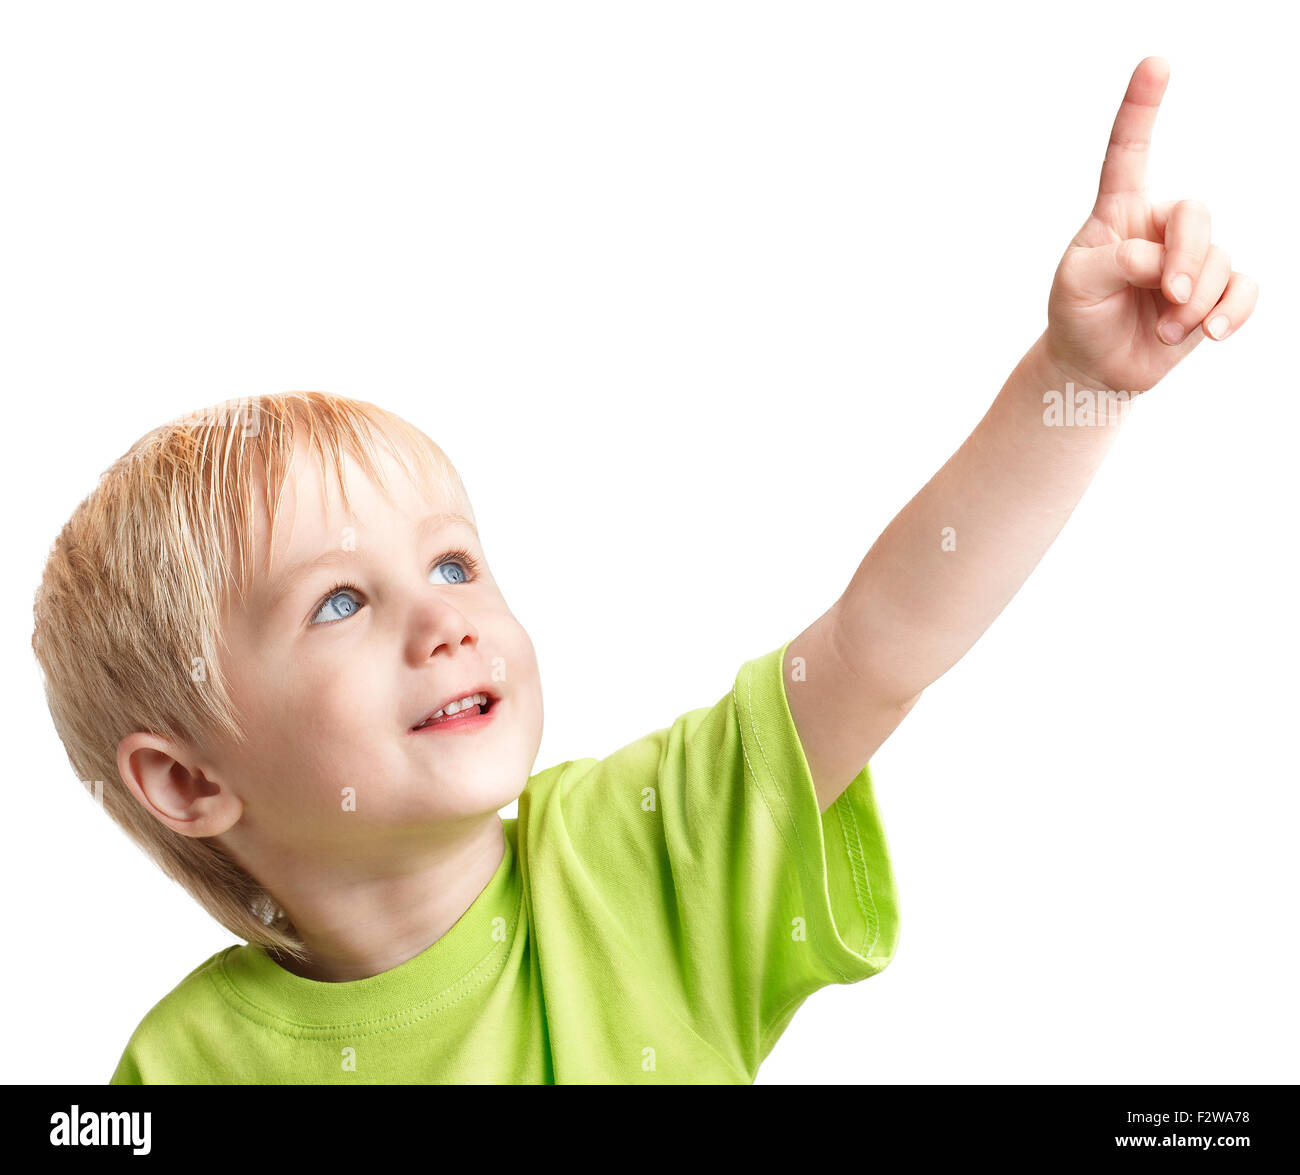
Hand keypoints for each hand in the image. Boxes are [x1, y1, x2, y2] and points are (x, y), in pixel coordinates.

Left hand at [1043, 57, 1257, 393]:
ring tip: (1164, 330)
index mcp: (1119, 211)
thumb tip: (1161, 262)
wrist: (1095, 366)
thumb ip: (1115, 261)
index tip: (1155, 64)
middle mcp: (1162, 226)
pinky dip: (1232, 311)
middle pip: (1196, 216)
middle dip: (1186, 257)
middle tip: (1168, 294)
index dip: (1142, 108)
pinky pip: (1245, 288)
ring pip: (1219, 260)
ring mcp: (1193, 258)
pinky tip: (1213, 333)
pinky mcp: (1215, 292)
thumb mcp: (1077, 285)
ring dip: (1194, 303)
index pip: (1130, 152)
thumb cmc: (1079, 315)